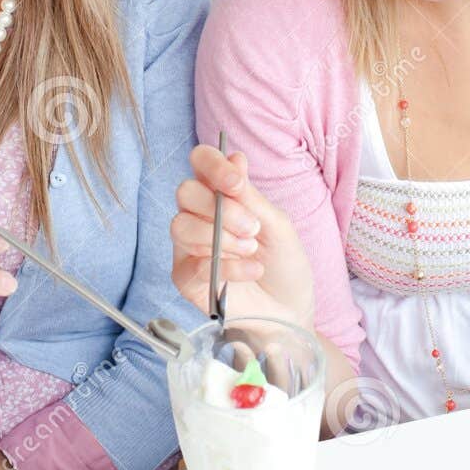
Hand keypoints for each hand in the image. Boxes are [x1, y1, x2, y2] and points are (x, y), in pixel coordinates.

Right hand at [171, 145, 314, 327]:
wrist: (289, 312)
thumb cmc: (284, 265)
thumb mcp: (278, 226)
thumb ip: (252, 197)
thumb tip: (234, 157)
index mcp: (221, 194)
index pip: (201, 162)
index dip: (213, 165)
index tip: (237, 183)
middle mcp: (200, 216)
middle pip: (184, 192)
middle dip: (221, 209)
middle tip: (252, 229)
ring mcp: (189, 247)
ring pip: (181, 226)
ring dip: (220, 238)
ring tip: (251, 251)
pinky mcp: (186, 278)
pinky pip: (193, 263)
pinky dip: (227, 266)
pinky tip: (251, 272)